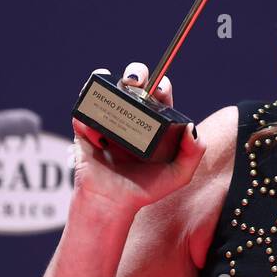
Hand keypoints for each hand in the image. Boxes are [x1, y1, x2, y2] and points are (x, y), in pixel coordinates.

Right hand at [70, 63, 204, 213]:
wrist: (113, 204)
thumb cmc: (146, 189)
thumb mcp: (178, 175)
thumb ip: (193, 153)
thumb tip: (191, 127)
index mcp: (154, 121)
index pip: (159, 92)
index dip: (160, 85)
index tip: (160, 92)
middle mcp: (131, 115)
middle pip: (134, 82)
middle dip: (136, 73)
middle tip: (135, 82)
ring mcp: (108, 119)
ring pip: (107, 89)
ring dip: (110, 82)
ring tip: (118, 91)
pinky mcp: (86, 129)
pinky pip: (83, 112)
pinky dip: (87, 112)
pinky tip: (96, 127)